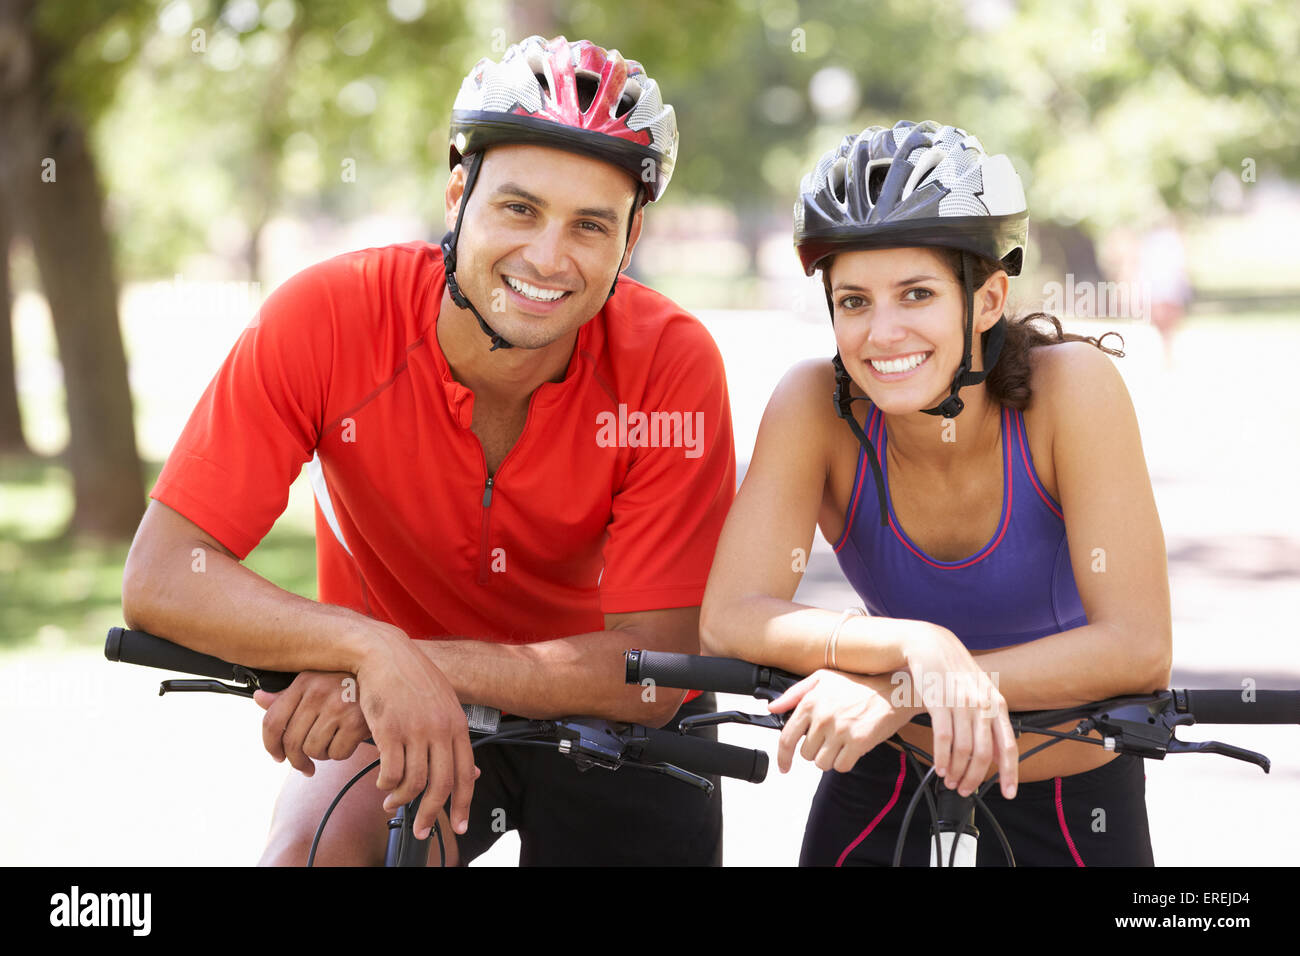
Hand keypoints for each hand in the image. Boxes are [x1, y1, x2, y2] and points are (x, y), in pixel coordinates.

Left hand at [254, 671, 369, 775]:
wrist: (388, 678)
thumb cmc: (349, 683)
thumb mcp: (318, 682)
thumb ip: (288, 695)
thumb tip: (259, 699)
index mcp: (304, 681)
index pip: (272, 721)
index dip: (270, 746)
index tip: (278, 756)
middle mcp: (318, 692)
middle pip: (292, 743)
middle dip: (297, 760)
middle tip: (305, 766)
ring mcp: (337, 707)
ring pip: (314, 750)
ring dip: (322, 754)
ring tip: (332, 743)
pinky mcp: (356, 722)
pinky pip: (337, 754)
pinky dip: (341, 753)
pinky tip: (348, 740)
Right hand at [353, 628, 476, 840]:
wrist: (385, 652)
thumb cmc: (412, 677)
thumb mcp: (444, 702)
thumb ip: (454, 733)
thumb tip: (472, 769)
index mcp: (457, 724)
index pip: (466, 774)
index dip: (463, 804)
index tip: (459, 825)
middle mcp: (440, 730)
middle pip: (441, 785)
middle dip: (431, 815)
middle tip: (421, 831)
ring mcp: (415, 730)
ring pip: (414, 783)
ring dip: (402, 801)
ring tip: (392, 804)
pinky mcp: (389, 730)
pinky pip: (390, 772)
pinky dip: (386, 784)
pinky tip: (382, 783)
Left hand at [768, 671, 915, 774]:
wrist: (892, 690)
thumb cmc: (858, 685)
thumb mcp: (822, 679)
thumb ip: (794, 694)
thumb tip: (773, 708)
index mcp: (810, 702)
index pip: (787, 737)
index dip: (783, 756)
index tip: (784, 766)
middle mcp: (823, 717)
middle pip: (806, 754)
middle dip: (816, 750)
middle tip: (831, 737)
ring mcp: (840, 731)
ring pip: (822, 763)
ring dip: (830, 757)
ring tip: (842, 741)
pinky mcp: (858, 743)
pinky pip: (841, 766)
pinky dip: (845, 761)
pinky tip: (852, 747)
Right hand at [900, 627, 1017, 798]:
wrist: (932, 644)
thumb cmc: (956, 671)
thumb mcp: (981, 692)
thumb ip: (991, 721)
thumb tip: (998, 755)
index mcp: (997, 703)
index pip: (1008, 746)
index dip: (1010, 773)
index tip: (1008, 793)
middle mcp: (982, 705)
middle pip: (983, 754)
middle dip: (975, 778)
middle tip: (965, 790)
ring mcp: (961, 703)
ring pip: (963, 750)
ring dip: (957, 772)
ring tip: (950, 781)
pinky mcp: (939, 702)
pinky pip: (943, 738)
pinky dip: (941, 758)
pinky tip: (939, 768)